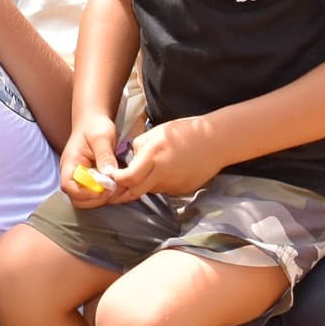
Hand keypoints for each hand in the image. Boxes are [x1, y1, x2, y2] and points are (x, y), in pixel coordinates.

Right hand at [58, 114, 123, 209]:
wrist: (94, 121)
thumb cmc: (95, 126)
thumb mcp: (101, 137)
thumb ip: (104, 155)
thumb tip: (109, 174)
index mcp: (70, 163)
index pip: (68, 186)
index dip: (84, 192)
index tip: (103, 188)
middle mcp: (74, 175)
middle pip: (77, 199)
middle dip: (97, 199)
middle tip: (114, 188)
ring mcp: (83, 179)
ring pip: (88, 201)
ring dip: (104, 198)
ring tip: (119, 186)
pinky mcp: (93, 181)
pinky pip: (98, 196)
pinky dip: (110, 195)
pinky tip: (121, 185)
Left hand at [105, 114, 224, 204]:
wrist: (215, 141)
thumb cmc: (185, 132)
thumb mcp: (155, 133)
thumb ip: (139, 147)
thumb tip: (131, 161)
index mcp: (153, 157)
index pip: (128, 178)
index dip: (116, 181)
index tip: (109, 177)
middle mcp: (162, 175)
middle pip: (135, 191)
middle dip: (121, 193)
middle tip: (112, 190)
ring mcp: (174, 185)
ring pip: (150, 190)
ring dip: (142, 185)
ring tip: (143, 173)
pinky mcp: (182, 189)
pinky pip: (164, 189)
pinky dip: (158, 184)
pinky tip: (165, 171)